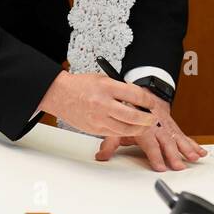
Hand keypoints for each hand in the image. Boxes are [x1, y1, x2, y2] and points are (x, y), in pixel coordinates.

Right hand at [37, 71, 156, 137]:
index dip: (148, 100)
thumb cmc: (82, 85)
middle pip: (133, 116)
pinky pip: (115, 134)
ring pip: (126, 129)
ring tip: (145, 125)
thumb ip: (121, 89)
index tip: (152, 103)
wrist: (60, 95)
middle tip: (152, 118)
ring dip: (139, 129)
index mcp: (107, 87)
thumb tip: (140, 99)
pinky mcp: (95, 129)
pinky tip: (130, 129)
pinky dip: (125, 132)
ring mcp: (98, 119)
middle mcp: (103, 104)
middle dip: (147, 119)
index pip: (135, 95)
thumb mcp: (103, 79)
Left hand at [95, 96, 207, 171]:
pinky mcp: (173, 126)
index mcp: (143, 126)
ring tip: (194, 158)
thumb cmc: (128, 112)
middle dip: (173, 154)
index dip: (155, 155)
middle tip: (178, 166)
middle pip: (166, 141)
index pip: (150, 143)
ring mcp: (166, 126)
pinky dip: (193, 144)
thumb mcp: (116, 126)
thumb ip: (110, 142)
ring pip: (177, 138)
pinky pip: (184, 135)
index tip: (159, 166)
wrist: (141, 94)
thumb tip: (101, 156)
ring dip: (186, 148)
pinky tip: (201, 152)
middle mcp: (156, 126)